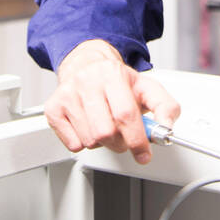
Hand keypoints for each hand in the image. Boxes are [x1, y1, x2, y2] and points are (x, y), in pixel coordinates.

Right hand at [43, 39, 181, 163]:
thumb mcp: (146, 87)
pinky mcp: (53, 109)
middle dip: (120, 143)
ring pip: (90, 140)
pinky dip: (85, 143)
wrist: (87, 66)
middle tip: (123, 136)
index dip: (137, 139)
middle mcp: (87, 82)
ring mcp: (68, 95)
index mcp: (112, 74)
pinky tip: (89, 126)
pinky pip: (73, 144)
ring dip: (102, 142)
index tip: (144, 153)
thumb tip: (166, 128)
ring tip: (105, 126)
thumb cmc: (116, 81)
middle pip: (106, 132)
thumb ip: (165, 107)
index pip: (125, 114)